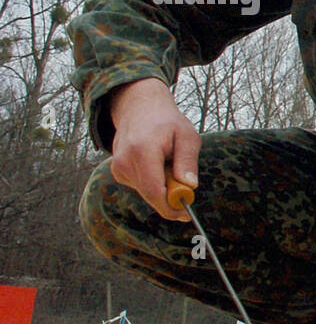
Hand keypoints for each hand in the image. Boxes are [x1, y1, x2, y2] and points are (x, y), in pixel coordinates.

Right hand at [108, 78, 199, 221]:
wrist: (139, 108)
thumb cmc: (167, 121)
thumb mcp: (187, 136)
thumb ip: (187, 161)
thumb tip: (190, 186)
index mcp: (142, 151)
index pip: (153, 190)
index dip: (170, 206)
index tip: (186, 214)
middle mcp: (125, 161)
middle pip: (150, 195)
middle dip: (171, 198)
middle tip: (187, 188)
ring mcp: (118, 167)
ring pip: (146, 192)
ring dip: (163, 187)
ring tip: (168, 163)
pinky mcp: (118, 172)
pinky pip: (141, 187)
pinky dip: (154, 182)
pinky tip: (156, 164)